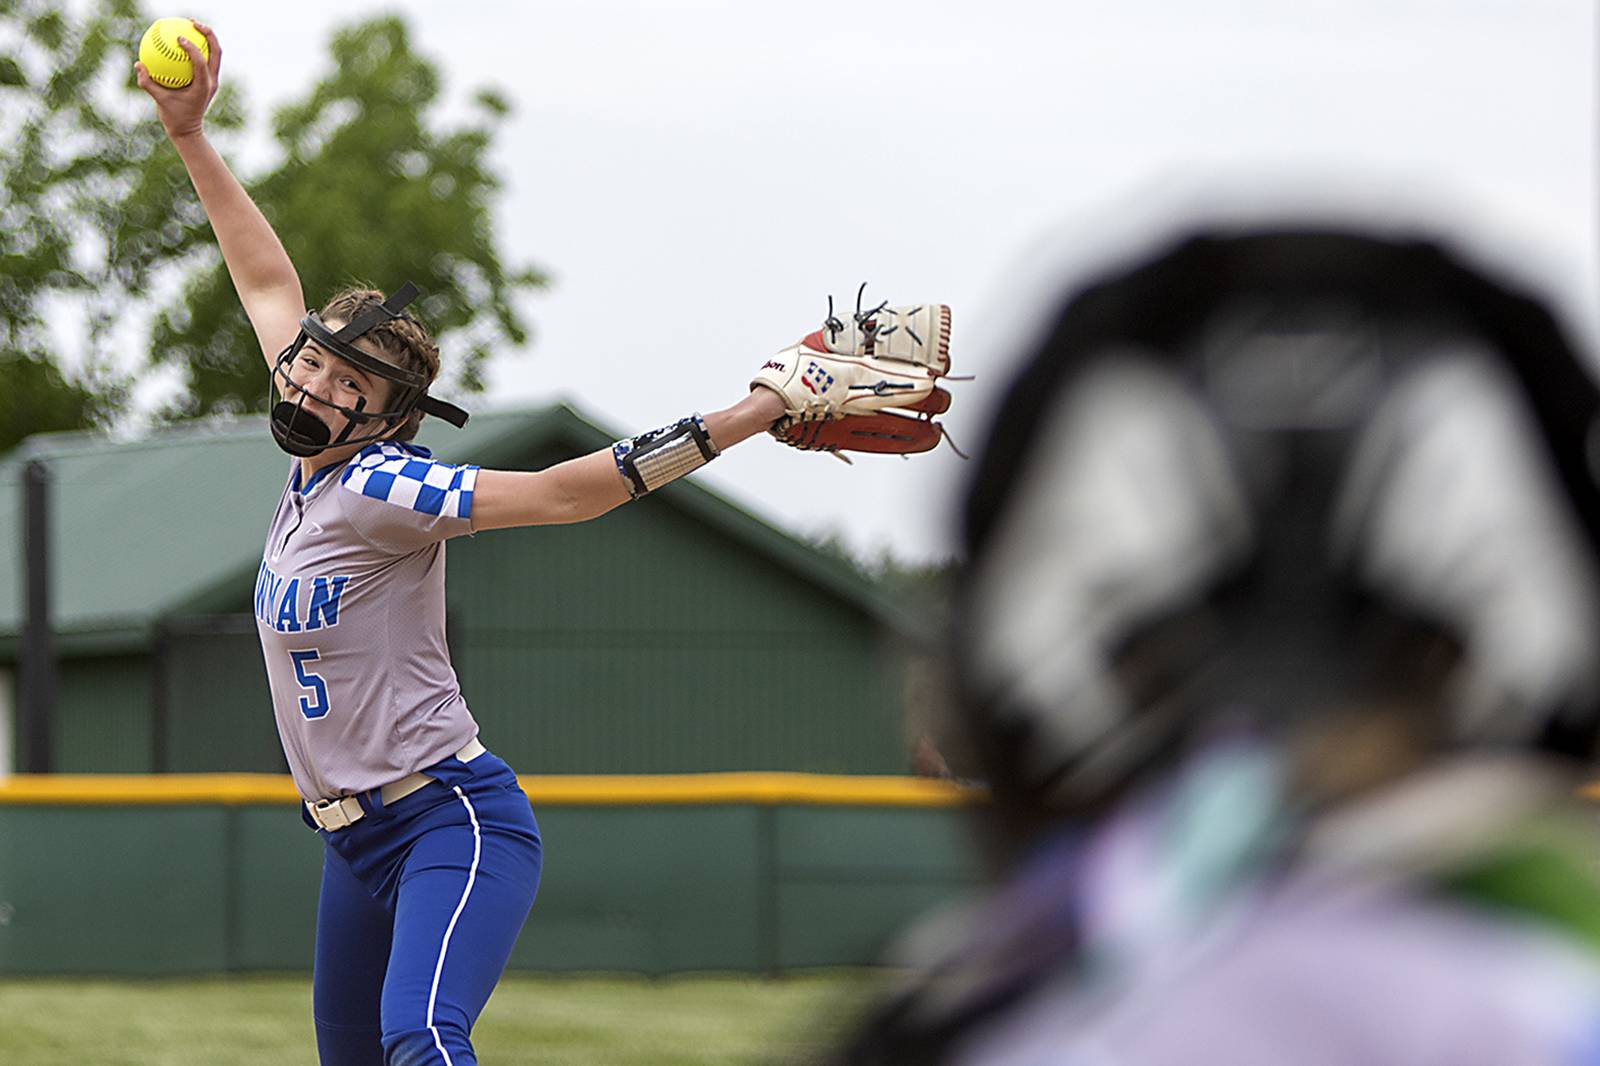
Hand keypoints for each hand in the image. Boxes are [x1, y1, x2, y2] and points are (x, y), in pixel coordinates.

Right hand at [134, 20, 221, 142]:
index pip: (201, 63)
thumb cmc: (174, 117)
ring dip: (207, 38)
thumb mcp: (159, 101)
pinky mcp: (209, 81)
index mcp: (203, 87)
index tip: (179, 39)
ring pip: (215, 54)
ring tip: (192, 25)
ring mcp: (212, 81)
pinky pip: (206, 59)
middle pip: (216, 52)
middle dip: (208, 34)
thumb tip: (138, 64)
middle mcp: (212, 82)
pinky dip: (198, 48)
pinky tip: (183, 39)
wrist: (188, 131)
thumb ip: (148, 83)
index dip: (192, 48)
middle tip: (193, 23)